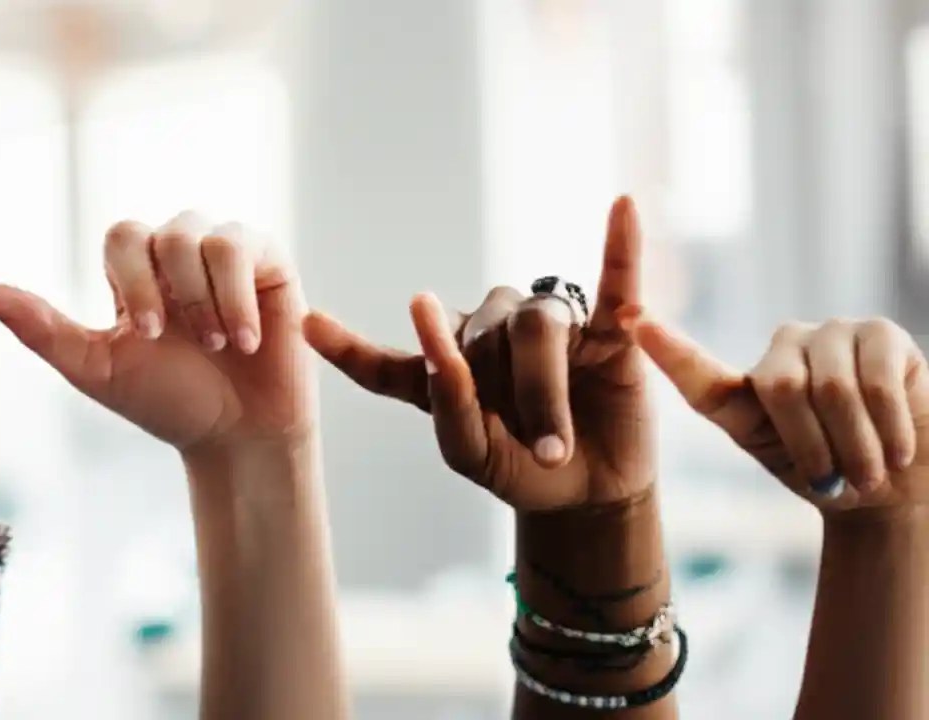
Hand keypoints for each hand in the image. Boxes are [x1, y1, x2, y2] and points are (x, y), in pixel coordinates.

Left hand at [0, 211, 313, 457]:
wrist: (236, 437)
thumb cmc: (168, 404)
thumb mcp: (96, 367)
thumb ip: (41, 328)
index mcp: (137, 274)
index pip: (122, 236)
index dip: (133, 279)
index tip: (148, 335)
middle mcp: (181, 255)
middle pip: (165, 231)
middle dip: (172, 291)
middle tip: (185, 342)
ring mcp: (227, 256)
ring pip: (205, 236)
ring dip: (207, 297)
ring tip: (220, 345)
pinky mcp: (269, 264)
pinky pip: (246, 247)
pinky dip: (241, 296)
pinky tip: (247, 340)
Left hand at [304, 197, 652, 510]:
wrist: (590, 493)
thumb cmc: (524, 473)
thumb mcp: (473, 456)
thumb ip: (448, 408)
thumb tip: (443, 348)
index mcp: (442, 366)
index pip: (390, 361)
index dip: (349, 347)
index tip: (306, 325)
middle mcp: (487, 334)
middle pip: (478, 340)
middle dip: (507, 400)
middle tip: (534, 453)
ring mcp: (545, 325)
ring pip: (534, 326)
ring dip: (542, 390)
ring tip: (555, 446)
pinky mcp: (605, 326)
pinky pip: (613, 277)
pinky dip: (620, 245)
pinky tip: (626, 205)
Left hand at [630, 313, 928, 509]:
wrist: (901, 491)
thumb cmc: (830, 472)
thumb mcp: (769, 449)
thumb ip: (725, 407)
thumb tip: (659, 355)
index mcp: (745, 381)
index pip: (698, 368)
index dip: (666, 346)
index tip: (629, 321)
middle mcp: (784, 344)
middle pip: (782, 387)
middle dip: (816, 445)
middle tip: (840, 479)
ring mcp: (834, 332)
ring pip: (830, 387)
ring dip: (855, 444)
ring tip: (870, 470)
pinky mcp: (882, 333)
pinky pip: (876, 381)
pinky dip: (888, 427)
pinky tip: (899, 449)